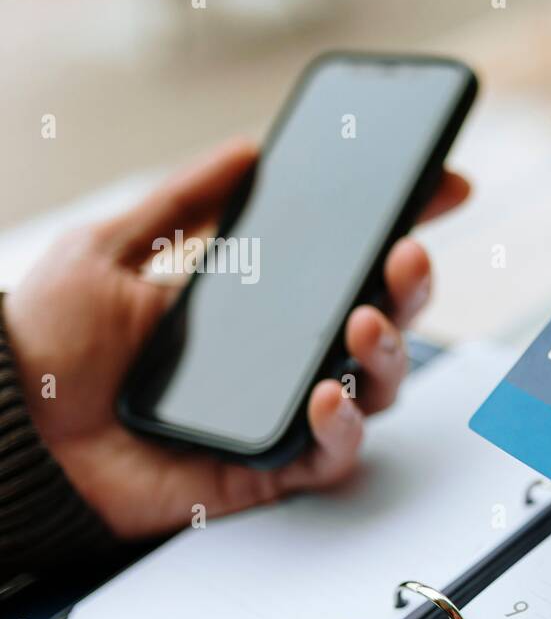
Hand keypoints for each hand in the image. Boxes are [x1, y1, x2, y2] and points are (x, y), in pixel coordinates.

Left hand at [2, 138, 470, 538]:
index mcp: (257, 299)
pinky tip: (326, 395)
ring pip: (378, 385)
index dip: (400, 221)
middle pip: (383, 319)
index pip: (345, 258)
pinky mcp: (273, 467)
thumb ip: (182, 201)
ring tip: (364, 322)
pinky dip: (345, 425)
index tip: (439, 185)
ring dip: (389, 351)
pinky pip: (336, 452)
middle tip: (405, 255)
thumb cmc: (48, 348)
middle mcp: (283, 354)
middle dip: (412, 286)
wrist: (7, 435)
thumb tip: (246, 151)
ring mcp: (284, 410)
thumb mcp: (108, 249)